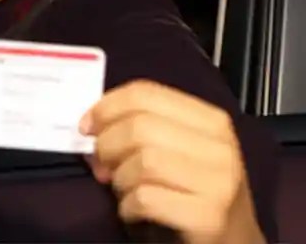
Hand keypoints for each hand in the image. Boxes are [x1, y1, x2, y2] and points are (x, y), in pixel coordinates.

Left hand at [81, 80, 263, 243]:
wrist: (234, 243)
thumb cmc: (195, 194)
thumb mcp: (177, 152)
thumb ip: (141, 131)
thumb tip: (91, 125)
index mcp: (211, 121)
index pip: (146, 93)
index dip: (106, 107)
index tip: (86, 126)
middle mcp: (220, 147)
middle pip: (140, 126)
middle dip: (107, 146)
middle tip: (102, 166)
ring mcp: (219, 183)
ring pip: (143, 160)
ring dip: (120, 178)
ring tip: (125, 191)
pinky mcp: (208, 217)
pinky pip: (146, 198)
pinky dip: (128, 206)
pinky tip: (134, 211)